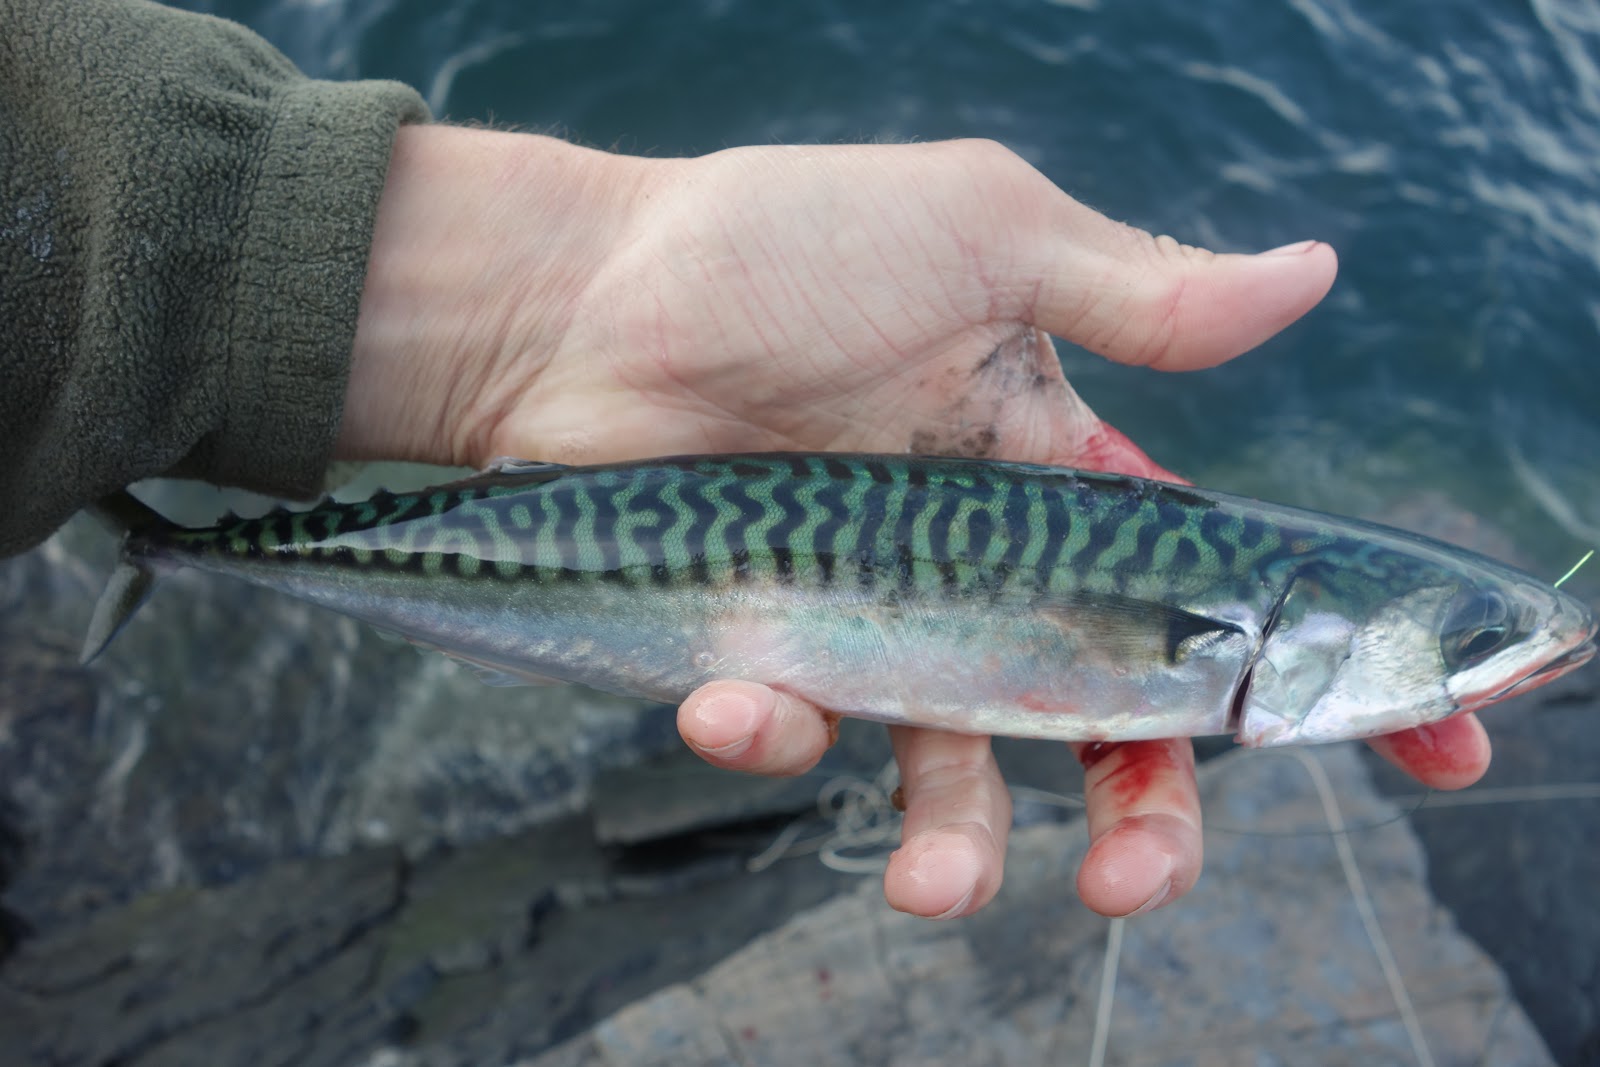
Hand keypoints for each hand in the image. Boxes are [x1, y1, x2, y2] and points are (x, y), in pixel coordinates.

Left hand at [342, 127, 1492, 918]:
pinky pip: (794, 734)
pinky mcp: (762, 647)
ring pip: (952, 770)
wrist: (580, 297)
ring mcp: (869, 617)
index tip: (1434, 756)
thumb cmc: (779, 245)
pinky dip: (773, 734)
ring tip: (942, 891)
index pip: (1214, 586)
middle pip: (1101, 721)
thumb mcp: (981, 238)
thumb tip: (1314, 276)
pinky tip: (739, 692)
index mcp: (1057, 471)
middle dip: (1144, 816)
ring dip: (959, 846)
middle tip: (1137, 885)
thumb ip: (1137, 291)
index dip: (1317, 672)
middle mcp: (977, 562)